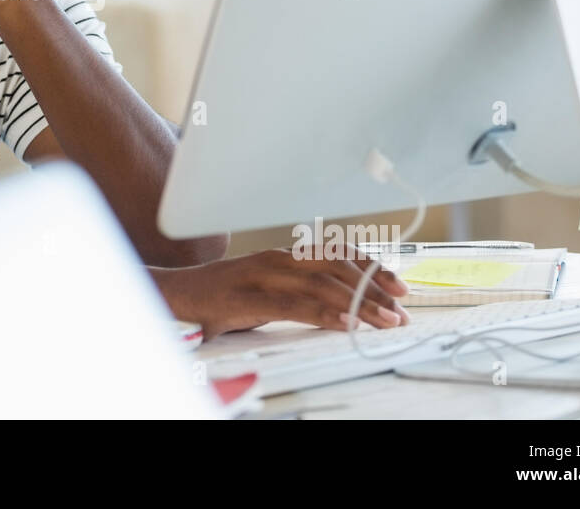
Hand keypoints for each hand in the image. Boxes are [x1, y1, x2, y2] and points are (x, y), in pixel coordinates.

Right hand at [152, 245, 410, 340]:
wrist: (178, 293)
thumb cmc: (225, 294)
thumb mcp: (268, 285)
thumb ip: (300, 288)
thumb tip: (343, 303)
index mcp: (286, 255)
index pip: (338, 254)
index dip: (371, 267)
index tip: (399, 285)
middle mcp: (279, 260)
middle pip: (337, 269)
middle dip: (374, 290)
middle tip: (401, 310)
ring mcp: (264, 277)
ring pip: (322, 286)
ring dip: (359, 304)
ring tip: (385, 320)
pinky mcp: (251, 299)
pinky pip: (295, 306)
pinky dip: (325, 314)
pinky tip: (346, 324)